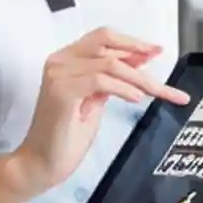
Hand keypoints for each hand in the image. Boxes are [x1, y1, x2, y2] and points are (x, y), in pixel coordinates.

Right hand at [6, 28, 189, 196]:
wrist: (43, 163)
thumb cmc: (68, 135)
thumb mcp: (97, 98)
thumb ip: (113, 77)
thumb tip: (140, 59)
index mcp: (67, 59)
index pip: (103, 38)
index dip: (131, 42)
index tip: (156, 50)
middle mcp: (60, 60)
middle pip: (106, 42)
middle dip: (137, 50)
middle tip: (160, 59)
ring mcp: (58, 74)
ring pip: (109, 64)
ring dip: (138, 77)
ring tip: (156, 91)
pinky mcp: (61, 91)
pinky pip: (101, 81)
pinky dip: (123, 88)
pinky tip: (136, 98)